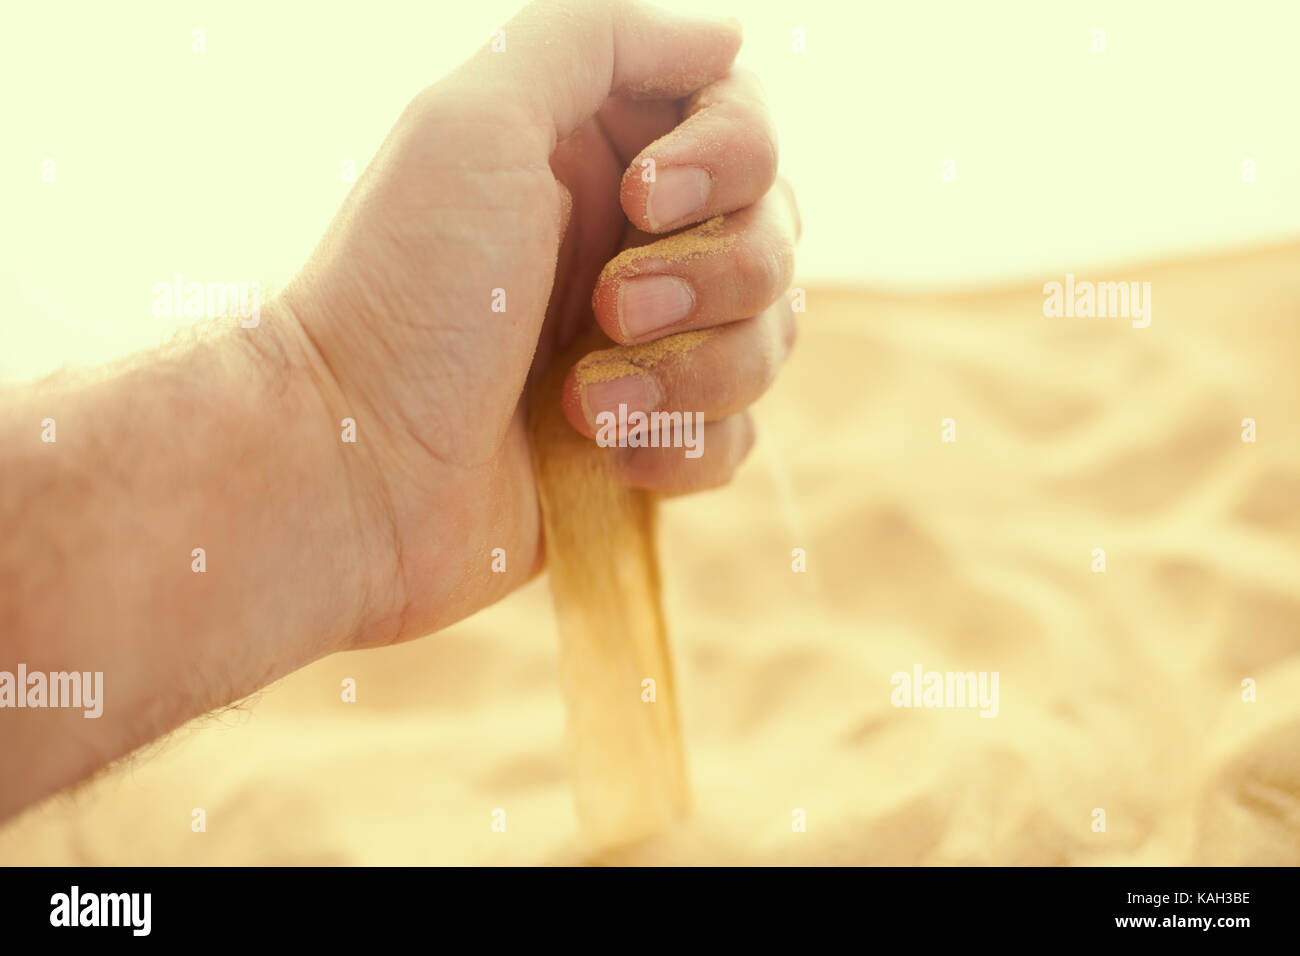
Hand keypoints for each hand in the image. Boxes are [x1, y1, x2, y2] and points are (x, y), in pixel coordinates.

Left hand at [270, 0, 800, 647]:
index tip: (643, 198)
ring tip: (584, 403)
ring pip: (768, 342)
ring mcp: (647, 354)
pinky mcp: (647, 444)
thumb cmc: (406, 291)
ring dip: (689, 373)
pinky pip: (735, 440)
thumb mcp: (477, 118)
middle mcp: (632, 250)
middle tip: (607, 309)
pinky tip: (607, 456)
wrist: (356, 468)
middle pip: (773, 237)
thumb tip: (725, 40)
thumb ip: (594, 40)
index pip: (743, 133)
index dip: (725, 162)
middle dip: (707, 277)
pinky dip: (683, 448)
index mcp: (598, 164)